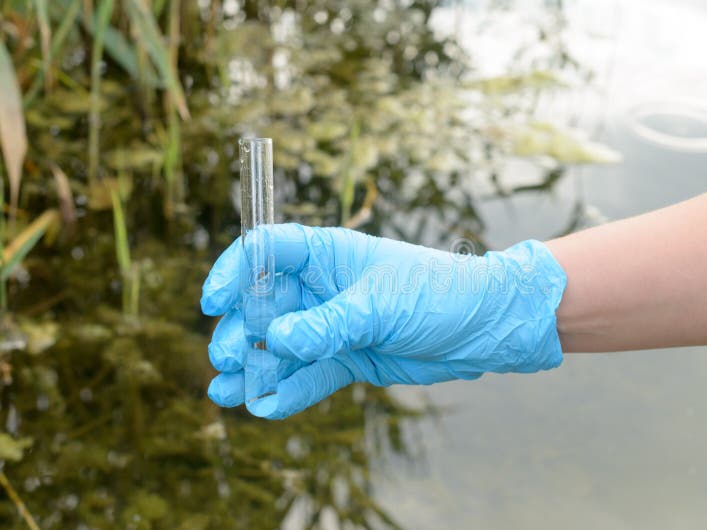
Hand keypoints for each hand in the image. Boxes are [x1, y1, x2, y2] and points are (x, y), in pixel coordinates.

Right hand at [200, 224, 566, 418]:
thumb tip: (275, 339)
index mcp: (327, 253)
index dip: (234, 272)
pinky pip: (309, 375)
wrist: (485, 327)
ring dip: (254, 366)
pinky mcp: (347, 358)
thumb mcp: (381, 305)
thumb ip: (328, 324)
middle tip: (228, 358)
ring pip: (281, 346)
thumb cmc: (437, 293)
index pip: (266, 252)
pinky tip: (265, 406)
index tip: (213, 301)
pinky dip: (288, 391)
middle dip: (241, 331)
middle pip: (264, 305)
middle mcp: (322, 288)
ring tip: (227, 391)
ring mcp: (332, 324)